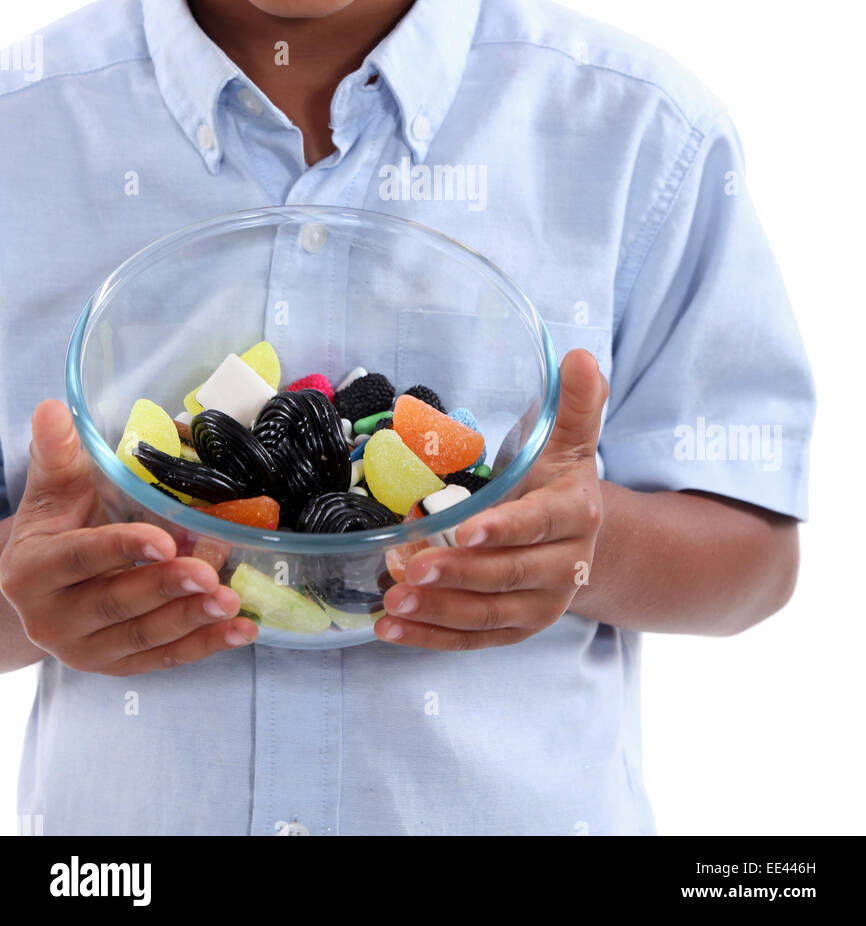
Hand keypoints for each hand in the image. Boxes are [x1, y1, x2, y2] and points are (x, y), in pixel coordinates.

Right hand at [0, 399, 257, 673]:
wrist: (44, 584)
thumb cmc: (57, 523)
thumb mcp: (53, 486)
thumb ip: (55, 451)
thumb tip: (54, 407)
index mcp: (32, 572)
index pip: (80, 558)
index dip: (122, 548)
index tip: (165, 539)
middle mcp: (52, 619)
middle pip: (115, 603)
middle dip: (165, 588)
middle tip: (210, 572)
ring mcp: (84, 650)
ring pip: (143, 638)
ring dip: (191, 619)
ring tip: (232, 599)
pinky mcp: (117, 666)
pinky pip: (163, 658)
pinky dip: (204, 645)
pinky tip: (241, 629)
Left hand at [373, 348, 606, 649]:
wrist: (578, 537)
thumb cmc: (558, 477)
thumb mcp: (568, 438)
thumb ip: (575, 401)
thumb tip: (579, 356)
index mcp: (576, 515)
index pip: (539, 524)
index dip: (504, 528)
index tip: (465, 529)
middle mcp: (565, 567)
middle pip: (509, 575)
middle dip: (457, 573)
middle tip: (408, 567)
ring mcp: (541, 605)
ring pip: (488, 614)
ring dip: (438, 612)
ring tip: (392, 601)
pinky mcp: (516, 629)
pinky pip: (473, 640)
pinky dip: (432, 638)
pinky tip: (391, 629)